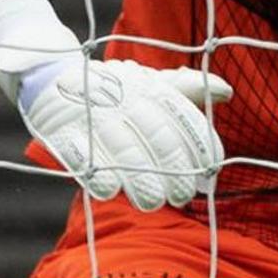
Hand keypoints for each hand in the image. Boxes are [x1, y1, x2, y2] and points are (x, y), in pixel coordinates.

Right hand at [0, 0, 231, 212]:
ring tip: (153, 203)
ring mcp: (91, 114)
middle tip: (184, 195)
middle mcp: (121, 98)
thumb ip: (186, 90)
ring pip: (122, 148)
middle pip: (154, 134)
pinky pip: (81, 154)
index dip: (197, 140)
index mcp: (145, 85)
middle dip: (173, 167)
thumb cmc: (111, 86)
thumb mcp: (148, 82)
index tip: (212, 166)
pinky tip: (111, 193)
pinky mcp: (61, 131)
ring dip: (139, 179)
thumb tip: (228, 91)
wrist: (49, 74)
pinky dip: (97, 173)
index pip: (179, 113)